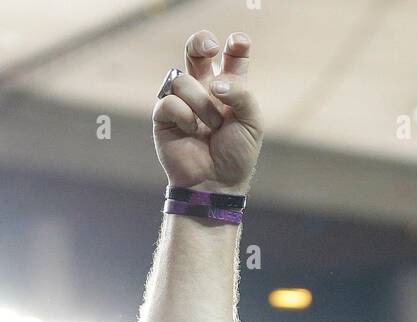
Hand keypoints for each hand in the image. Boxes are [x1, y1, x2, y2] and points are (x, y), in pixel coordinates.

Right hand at [152, 30, 264, 194]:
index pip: (232, 57)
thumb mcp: (252, 123)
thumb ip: (241, 94)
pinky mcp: (164, 115)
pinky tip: (192, 132)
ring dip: (201, 104)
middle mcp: (205, 91)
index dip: (235, 45)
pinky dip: (184, 116)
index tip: (238, 43)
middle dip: (200, 42)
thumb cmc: (237, 155)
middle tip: (210, 48)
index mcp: (230, 89)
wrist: (216, 183)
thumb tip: (215, 83)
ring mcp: (183, 101)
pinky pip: (170, 100)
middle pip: (197, 52)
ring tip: (211, 127)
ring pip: (184, 80)